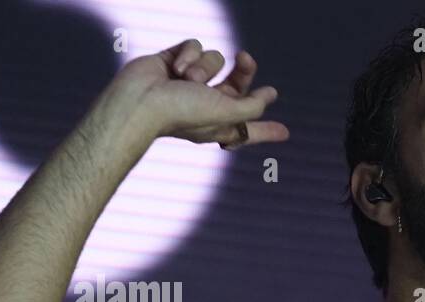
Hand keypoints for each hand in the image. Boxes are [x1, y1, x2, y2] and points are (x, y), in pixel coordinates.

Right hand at [109, 39, 288, 147]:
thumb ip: (252, 107)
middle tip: (246, 58)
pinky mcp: (175, 60)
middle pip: (238, 84)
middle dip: (244, 71)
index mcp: (220, 124)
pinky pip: (195, 46)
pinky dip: (187, 55)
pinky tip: (173, 68)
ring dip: (202, 67)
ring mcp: (191, 82)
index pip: (249, 128)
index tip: (284, 132)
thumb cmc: (183, 113)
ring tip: (185, 79)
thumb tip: (268, 97)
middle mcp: (207, 103)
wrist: (141, 99)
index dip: (266, 129)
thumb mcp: (226, 114)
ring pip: (215, 59)